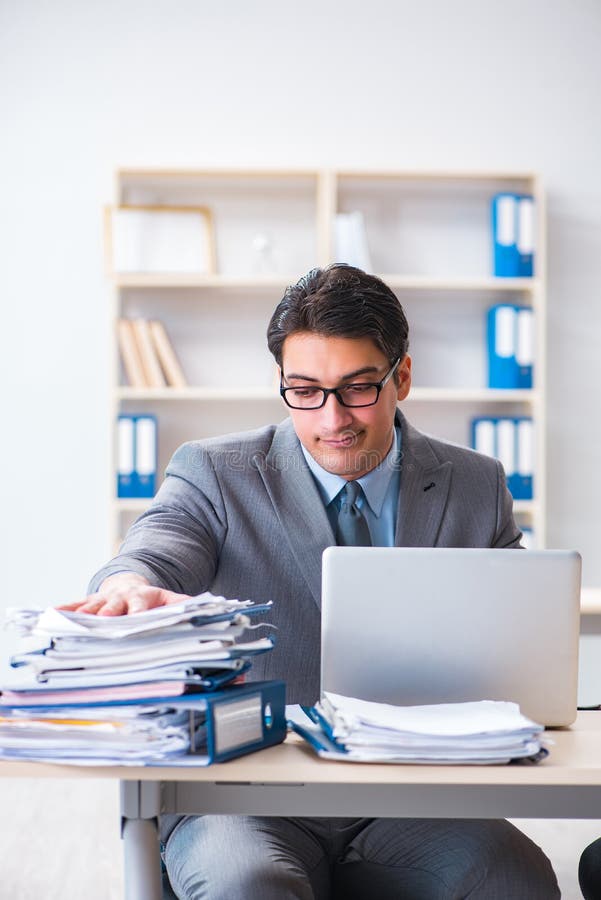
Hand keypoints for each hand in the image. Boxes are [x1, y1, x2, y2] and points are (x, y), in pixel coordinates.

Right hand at [57, 573, 191, 616]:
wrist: (131, 586)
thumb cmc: (152, 600)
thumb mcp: (169, 600)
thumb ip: (183, 605)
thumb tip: (204, 611)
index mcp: (142, 598)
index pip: (141, 608)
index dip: (139, 614)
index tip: (138, 620)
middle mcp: (120, 599)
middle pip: (112, 609)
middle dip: (107, 617)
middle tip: (101, 624)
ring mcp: (102, 601)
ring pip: (90, 608)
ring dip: (80, 616)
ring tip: (67, 624)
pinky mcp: (87, 603)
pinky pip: (73, 606)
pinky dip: (62, 611)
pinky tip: (49, 616)